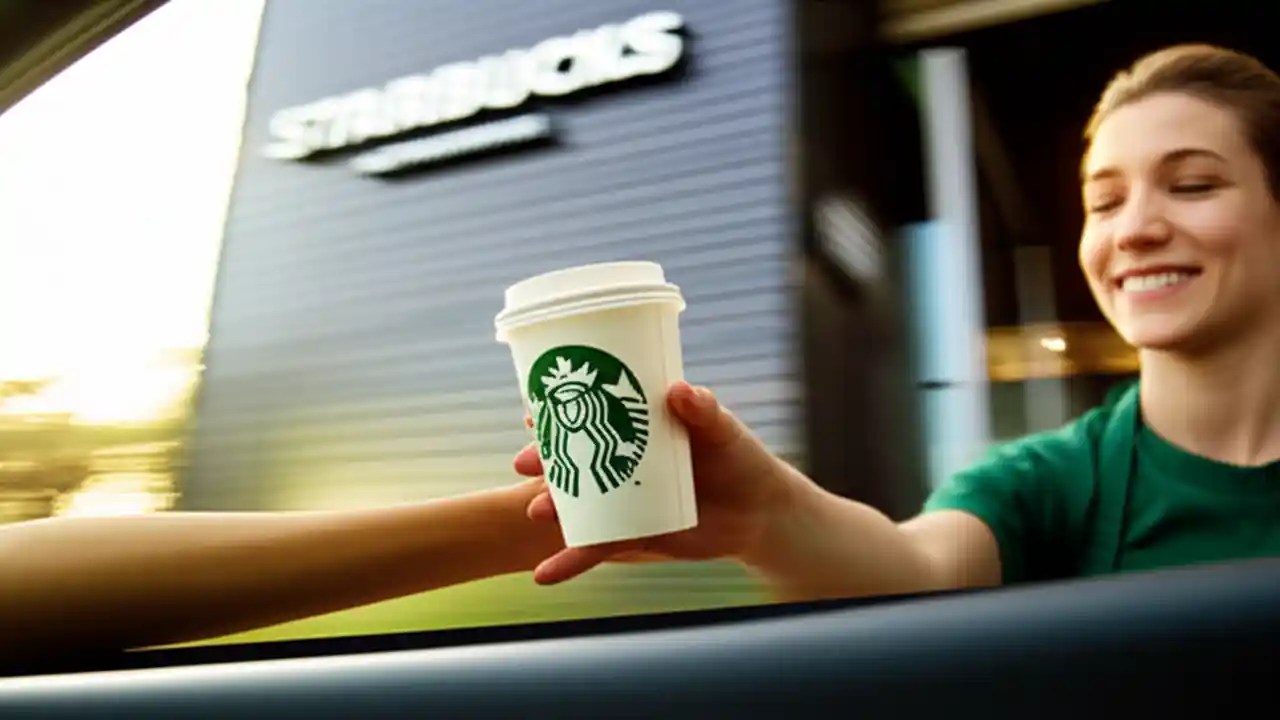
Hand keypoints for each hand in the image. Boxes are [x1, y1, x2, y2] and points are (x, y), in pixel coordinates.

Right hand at [514, 381, 801, 583]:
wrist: (760, 513)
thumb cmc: (740, 459)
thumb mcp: (723, 430)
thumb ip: (703, 411)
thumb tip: (680, 391)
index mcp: (637, 430)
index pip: (589, 416)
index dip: (558, 414)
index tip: (531, 413)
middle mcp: (623, 463)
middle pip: (572, 461)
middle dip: (544, 463)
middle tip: (523, 463)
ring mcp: (624, 502)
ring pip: (577, 505)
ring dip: (551, 509)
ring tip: (536, 511)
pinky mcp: (633, 536)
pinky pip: (596, 549)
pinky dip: (570, 562)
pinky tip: (544, 575)